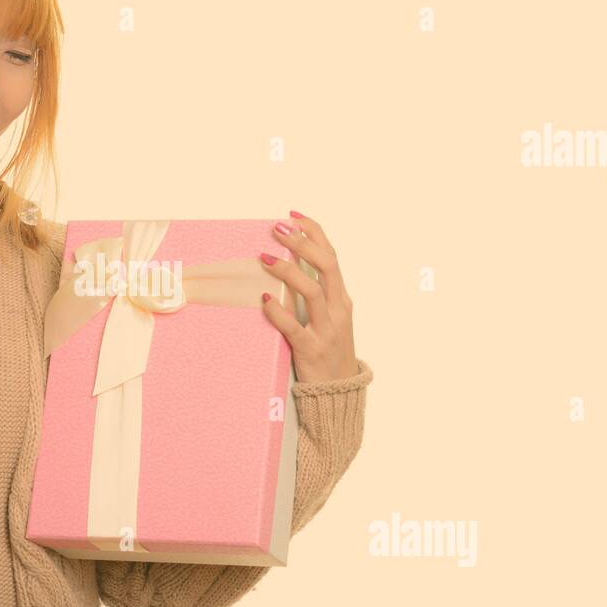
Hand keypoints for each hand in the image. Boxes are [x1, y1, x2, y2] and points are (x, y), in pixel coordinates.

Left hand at [258, 211, 359, 384]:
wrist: (338, 391)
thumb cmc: (329, 350)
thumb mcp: (329, 317)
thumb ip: (315, 292)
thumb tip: (289, 262)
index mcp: (342, 298)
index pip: (331, 255)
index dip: (314, 232)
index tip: (293, 216)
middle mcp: (338, 309)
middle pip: (325, 265)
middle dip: (302, 243)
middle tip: (277, 229)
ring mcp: (326, 329)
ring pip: (311, 291)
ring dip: (287, 271)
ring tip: (264, 258)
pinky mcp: (311, 349)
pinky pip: (293, 327)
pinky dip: (277, 311)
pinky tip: (264, 300)